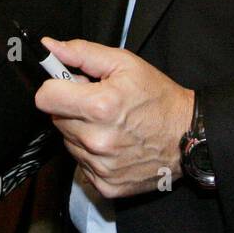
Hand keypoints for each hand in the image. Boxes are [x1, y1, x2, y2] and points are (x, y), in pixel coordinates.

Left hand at [34, 37, 194, 199]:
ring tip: (109, 123)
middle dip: (71, 108)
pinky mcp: (106, 185)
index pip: (45, 98)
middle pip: (56, 119)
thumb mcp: (124, 63)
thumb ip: (82, 53)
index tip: (68, 86)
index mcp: (99, 106)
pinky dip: (92, 154)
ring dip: (81, 131)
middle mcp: (97, 140)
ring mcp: (101, 166)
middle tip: (97, 102)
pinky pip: (81, 165)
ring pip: (68, 142)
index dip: (55, 87)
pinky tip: (113, 143)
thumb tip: (50, 48)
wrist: (188, 136)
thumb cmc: (158, 98)